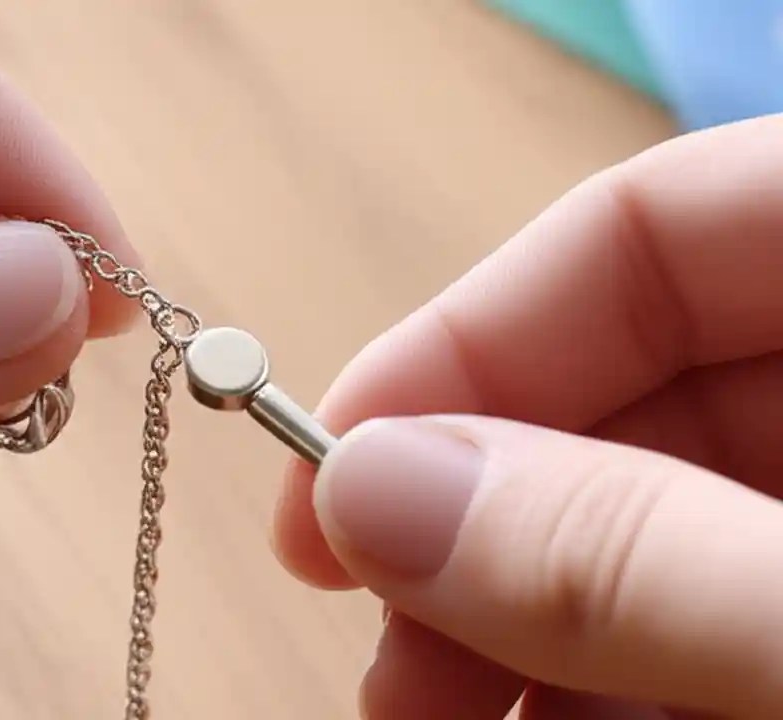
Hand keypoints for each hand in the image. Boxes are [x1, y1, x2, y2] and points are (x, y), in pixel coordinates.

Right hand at [275, 114, 782, 718]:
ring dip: (517, 632)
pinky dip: (606, 693)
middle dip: (477, 524)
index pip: (655, 230)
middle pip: (627, 398)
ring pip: (647, 535)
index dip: (472, 334)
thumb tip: (372, 492)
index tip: (331, 466)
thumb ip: (629, 551)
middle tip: (383, 648)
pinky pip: (698, 634)